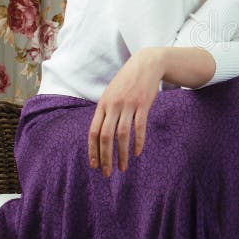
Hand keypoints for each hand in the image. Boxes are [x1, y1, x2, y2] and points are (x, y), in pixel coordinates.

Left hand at [88, 48, 162, 176]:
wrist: (146, 64)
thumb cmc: (127, 81)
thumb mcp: (111, 94)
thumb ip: (105, 111)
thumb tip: (100, 133)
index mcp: (102, 105)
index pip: (93, 132)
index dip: (92, 151)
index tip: (94, 165)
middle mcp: (113, 106)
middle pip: (105, 136)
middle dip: (105, 157)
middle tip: (106, 173)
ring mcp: (128, 105)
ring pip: (122, 134)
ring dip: (122, 154)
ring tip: (123, 168)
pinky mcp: (143, 104)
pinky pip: (139, 127)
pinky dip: (138, 141)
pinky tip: (137, 153)